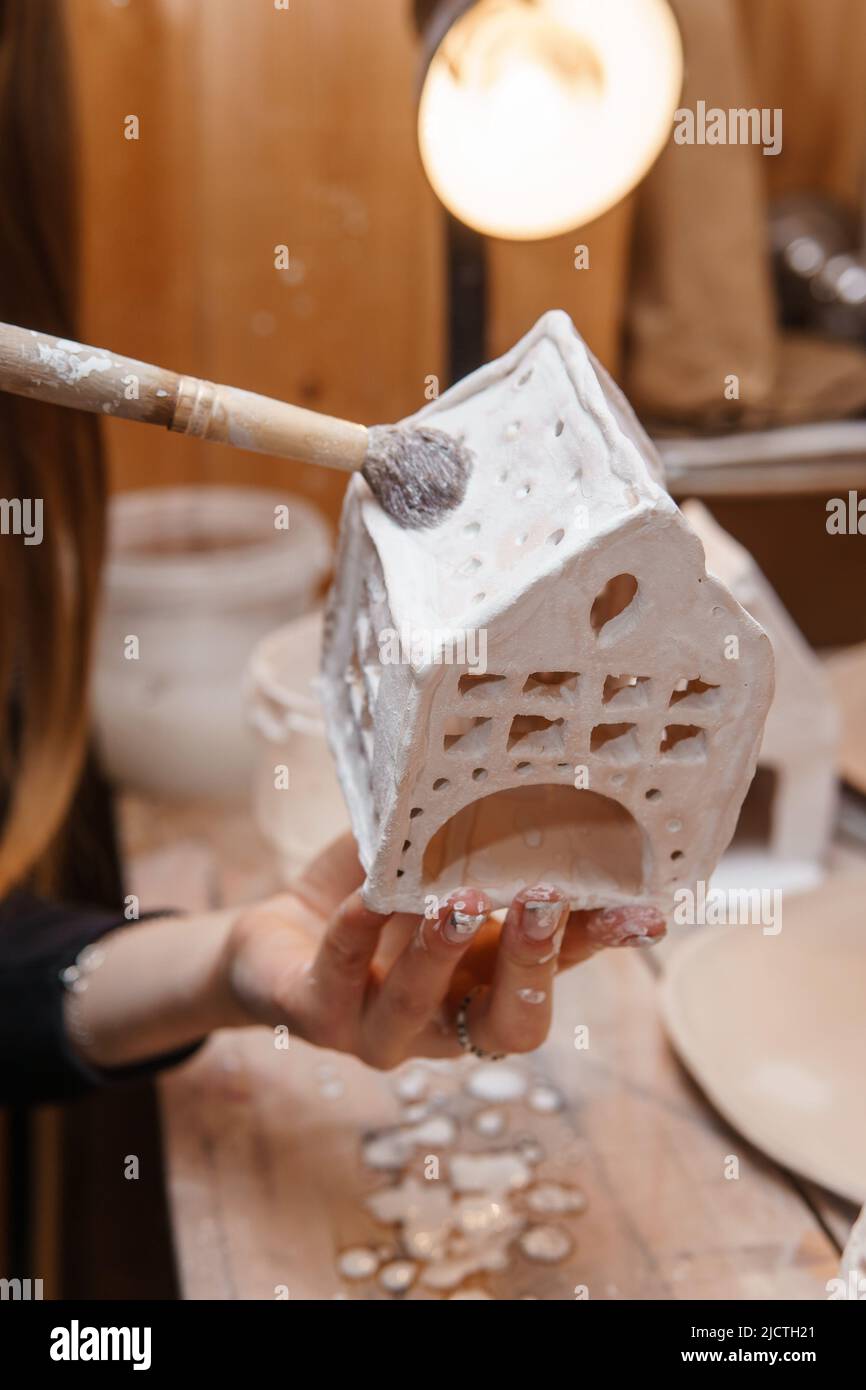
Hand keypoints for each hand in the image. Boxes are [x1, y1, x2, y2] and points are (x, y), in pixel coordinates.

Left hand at [221, 833, 665, 1068]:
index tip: (643, 911)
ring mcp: (379, 1029)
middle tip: (544, 900)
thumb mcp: (434, 863)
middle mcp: (446, 1020)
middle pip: (509, 1024)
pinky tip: (369, 897)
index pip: (559, 970)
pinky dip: (356, 935)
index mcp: (488, 983)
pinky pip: (336, 980)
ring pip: (417, 1012)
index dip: (598, 944)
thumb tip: (540, 769)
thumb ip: (481, 840)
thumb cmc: (376, 894)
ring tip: (457, 902)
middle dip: (530, 964)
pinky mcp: (313, 1016)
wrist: (279, 936)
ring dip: (440, 955)